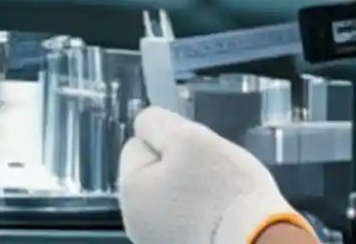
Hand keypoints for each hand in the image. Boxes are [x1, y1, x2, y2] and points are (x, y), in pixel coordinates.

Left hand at [119, 107, 316, 243]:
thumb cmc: (226, 193)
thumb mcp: (189, 139)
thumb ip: (158, 123)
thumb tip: (144, 123)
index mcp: (129, 189)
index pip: (139, 143)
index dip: (169, 141)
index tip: (195, 154)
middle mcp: (134, 219)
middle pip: (155, 172)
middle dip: (180, 167)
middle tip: (212, 176)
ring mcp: (156, 239)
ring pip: (173, 196)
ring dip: (193, 192)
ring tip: (221, 199)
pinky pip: (189, 220)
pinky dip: (203, 216)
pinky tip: (222, 218)